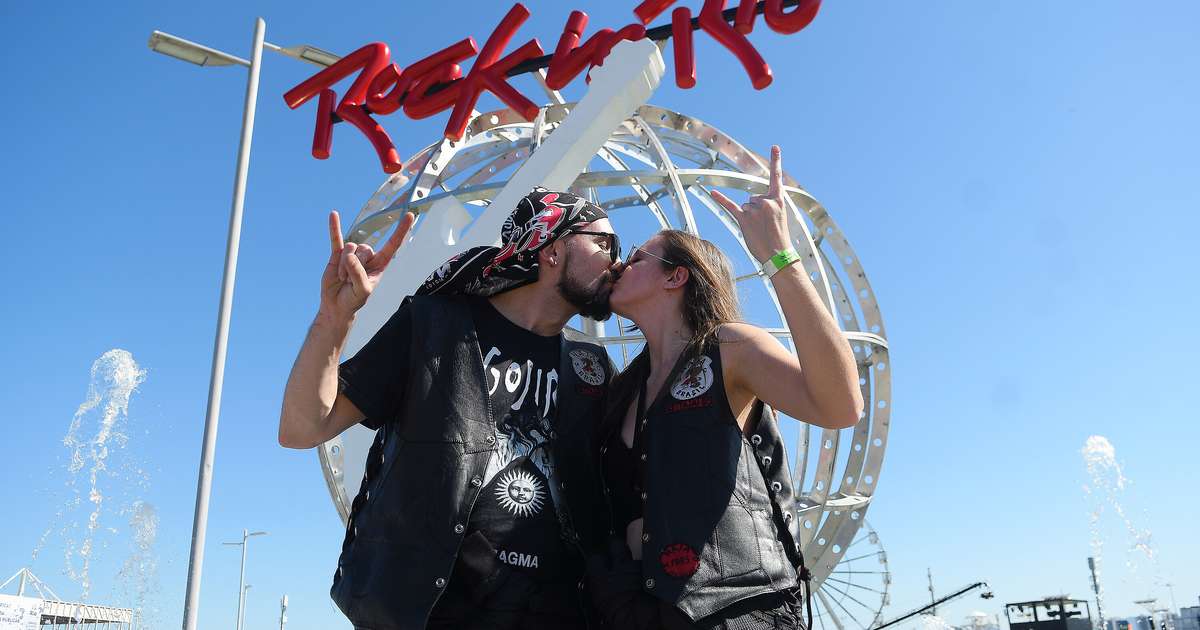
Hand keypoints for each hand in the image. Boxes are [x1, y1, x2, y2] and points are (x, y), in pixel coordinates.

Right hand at [319, 210, 415, 320]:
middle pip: (364, 248)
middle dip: (355, 266)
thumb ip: (358, 274)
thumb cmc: (354, 299)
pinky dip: (334, 228)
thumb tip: (350, 256)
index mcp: (380, 264)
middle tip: (350, 281)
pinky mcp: (337, 254)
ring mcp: (352, 254)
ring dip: (344, 265)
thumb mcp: (362, 291)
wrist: (337, 305)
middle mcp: (368, 257)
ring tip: (342, 278)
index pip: (393, 244)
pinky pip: (336, 239)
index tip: (410, 215)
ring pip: (350, 247)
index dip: (401, 231)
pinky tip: (333, 215)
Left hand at [710, 145, 791, 263]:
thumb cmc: (779, 239)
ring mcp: (755, 210)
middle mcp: (766, 201)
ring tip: (758, 230)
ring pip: (746, 205)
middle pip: (754, 198)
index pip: (777, 178)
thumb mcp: (780, 218)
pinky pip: (730, 206)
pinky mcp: (744, 219)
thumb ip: (770, 206)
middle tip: (764, 226)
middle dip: (757, 210)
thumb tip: (752, 202)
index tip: (774, 147)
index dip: (776, 161)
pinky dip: (721, 199)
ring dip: (749, 217)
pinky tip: (712, 192)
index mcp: (779, 200)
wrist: (778, 255)